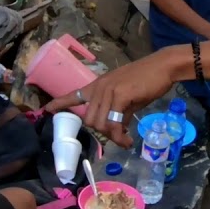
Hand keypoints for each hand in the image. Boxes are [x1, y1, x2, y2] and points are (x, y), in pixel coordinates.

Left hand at [44, 50, 177, 148]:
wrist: (162, 67)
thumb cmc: (147, 81)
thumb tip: (117, 131)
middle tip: (118, 137)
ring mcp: (108, 90)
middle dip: (102, 133)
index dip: (60, 103)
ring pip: (99, 124)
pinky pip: (113, 123)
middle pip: (89, 120)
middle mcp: (99, 88)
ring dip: (112, 137)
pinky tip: (128, 139)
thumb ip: (118, 113)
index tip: (47, 110)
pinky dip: (120, 135)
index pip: (74, 95)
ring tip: (125, 140)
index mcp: (98, 86)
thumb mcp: (128, 99)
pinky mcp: (120, 95)